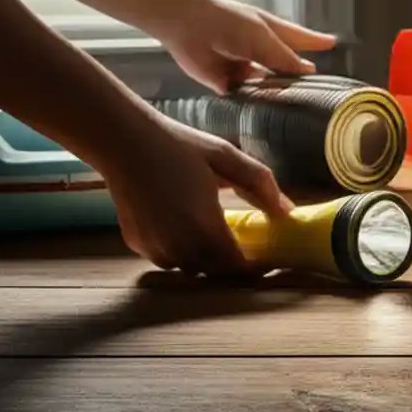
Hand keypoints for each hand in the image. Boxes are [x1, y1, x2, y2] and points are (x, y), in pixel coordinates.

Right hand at [104, 113, 292, 276]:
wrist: (124, 141)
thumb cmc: (180, 145)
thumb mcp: (226, 156)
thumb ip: (260, 184)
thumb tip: (287, 212)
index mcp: (203, 225)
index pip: (234, 265)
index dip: (251, 266)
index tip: (263, 258)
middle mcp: (177, 244)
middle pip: (212, 270)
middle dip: (229, 263)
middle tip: (242, 246)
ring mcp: (153, 246)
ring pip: (188, 268)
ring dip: (203, 259)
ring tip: (212, 235)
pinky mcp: (135, 243)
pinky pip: (165, 258)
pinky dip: (178, 251)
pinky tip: (182, 227)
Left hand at [157, 0, 336, 93]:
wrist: (186, 25)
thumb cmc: (228, 23)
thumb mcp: (264, 39)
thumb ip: (285, 58)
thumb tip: (308, 73)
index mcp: (271, 33)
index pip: (300, 38)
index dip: (316, 42)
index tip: (333, 44)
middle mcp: (259, 51)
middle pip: (285, 68)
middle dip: (299, 79)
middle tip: (320, 94)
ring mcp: (243, 68)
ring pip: (267, 87)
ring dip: (278, 95)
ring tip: (298, 109)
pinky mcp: (226, 84)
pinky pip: (245, 99)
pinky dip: (255, 105)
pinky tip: (269, 116)